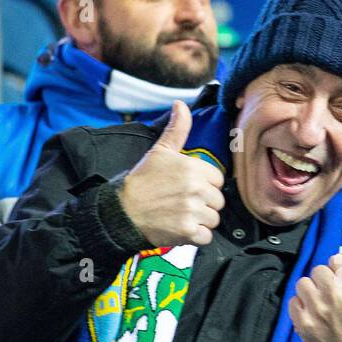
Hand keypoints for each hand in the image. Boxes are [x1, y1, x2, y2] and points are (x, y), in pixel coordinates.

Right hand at [118, 100, 224, 246]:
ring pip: (213, 219)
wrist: (123, 211)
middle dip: (204, 204)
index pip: (218, 180)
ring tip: (180, 215)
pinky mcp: (188, 231)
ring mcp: (193, 211)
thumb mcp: (160, 151)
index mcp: (193, 168)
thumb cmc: (142, 181)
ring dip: (200, 221)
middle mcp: (196, 189)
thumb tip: (181, 105)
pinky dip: (196, 236)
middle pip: (218, 201)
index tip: (187, 187)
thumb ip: (177, 129)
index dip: (204, 185)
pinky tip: (180, 228)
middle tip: (182, 203)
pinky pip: (206, 237)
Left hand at [290, 245, 341, 341]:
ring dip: (311, 292)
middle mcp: (335, 294)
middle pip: (318, 270)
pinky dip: (300, 307)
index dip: (341, 270)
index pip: (336, 259)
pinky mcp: (303, 323)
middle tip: (335, 295)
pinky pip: (293, 302)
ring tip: (322, 303)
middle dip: (326, 280)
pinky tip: (314, 314)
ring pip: (303, 283)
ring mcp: (317, 309)